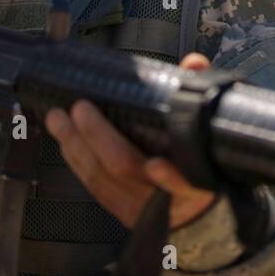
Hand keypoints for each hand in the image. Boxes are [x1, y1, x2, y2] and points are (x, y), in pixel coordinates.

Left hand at [45, 53, 216, 229]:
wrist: (205, 213)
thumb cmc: (208, 165)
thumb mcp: (214, 132)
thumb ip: (203, 96)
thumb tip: (194, 63)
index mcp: (200, 184)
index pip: (185, 185)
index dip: (170, 178)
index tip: (155, 166)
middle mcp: (171, 201)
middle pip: (129, 171)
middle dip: (100, 139)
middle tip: (82, 109)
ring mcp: (146, 210)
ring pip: (104, 179)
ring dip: (78, 147)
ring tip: (60, 118)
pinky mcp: (127, 213)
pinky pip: (96, 188)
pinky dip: (79, 163)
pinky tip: (66, 142)